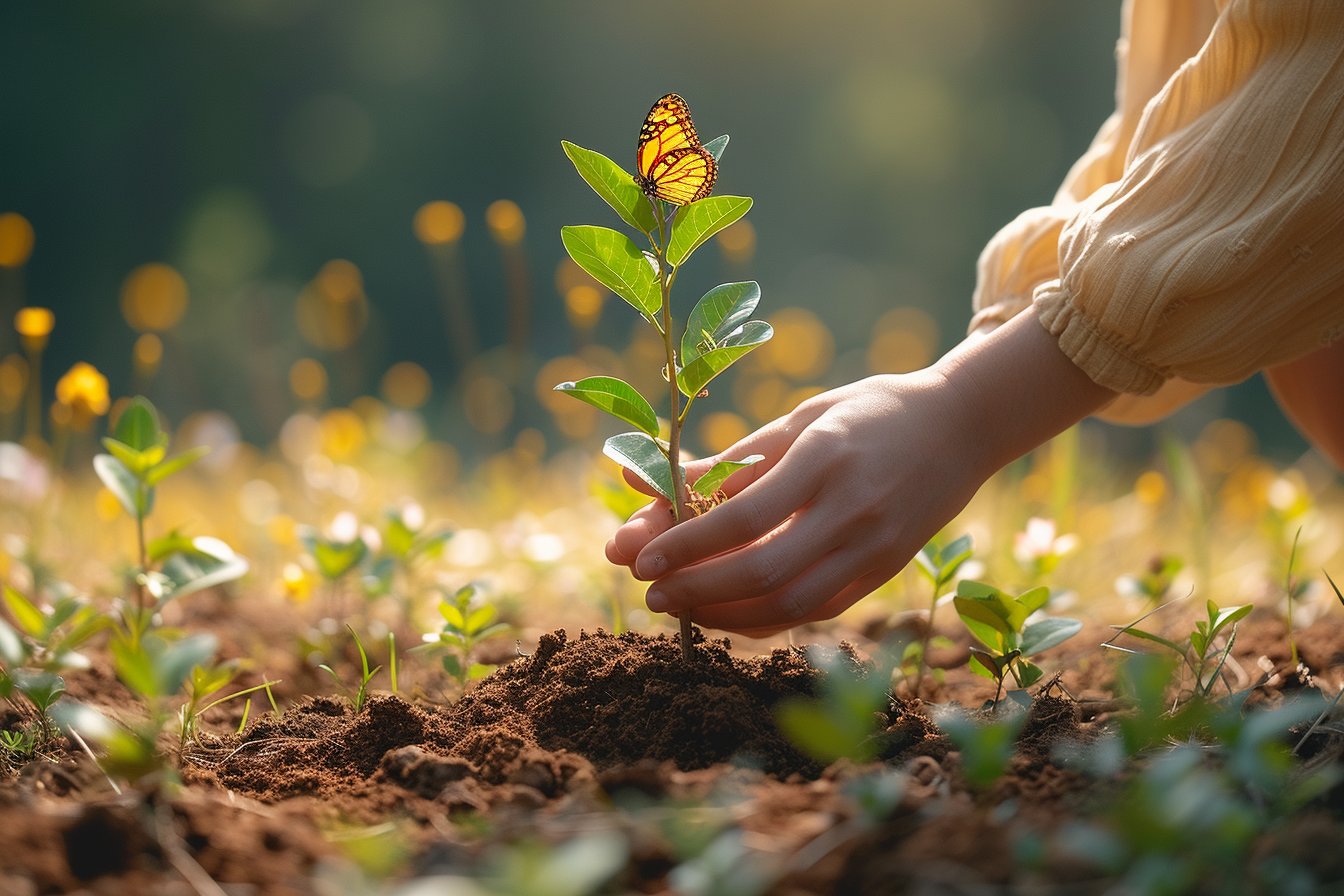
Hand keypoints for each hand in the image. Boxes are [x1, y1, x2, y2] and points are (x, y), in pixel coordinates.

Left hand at [606, 309, 1115, 636]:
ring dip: (724, 614)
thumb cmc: (869, 412)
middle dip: (696, 589)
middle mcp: (855, 508)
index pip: (746, 516)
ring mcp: (876, 547)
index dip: (687, 543)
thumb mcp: (800, 418)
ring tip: (678, 605)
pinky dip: (764, 619)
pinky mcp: (885, 571)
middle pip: (764, 571)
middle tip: (649, 591)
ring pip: (790, 603)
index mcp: (827, 457)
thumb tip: (638, 478)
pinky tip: (725, 612)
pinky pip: (816, 610)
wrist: (964, 426)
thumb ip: (726, 458)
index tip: (640, 555)